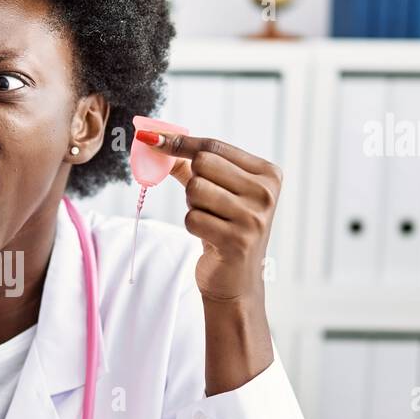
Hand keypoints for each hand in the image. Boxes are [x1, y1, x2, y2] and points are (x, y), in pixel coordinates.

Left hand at [143, 134, 281, 303]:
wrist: (237, 280)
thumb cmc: (225, 230)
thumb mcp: (216, 193)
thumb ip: (190, 167)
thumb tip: (156, 140)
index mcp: (267, 174)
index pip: (214, 147)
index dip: (180, 143)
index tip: (152, 137)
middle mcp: (266, 193)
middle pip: (204, 164)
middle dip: (193, 182)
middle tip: (206, 204)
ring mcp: (254, 217)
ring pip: (196, 190)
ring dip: (193, 205)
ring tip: (211, 220)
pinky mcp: (237, 240)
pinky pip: (192, 218)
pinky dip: (192, 225)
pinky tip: (209, 236)